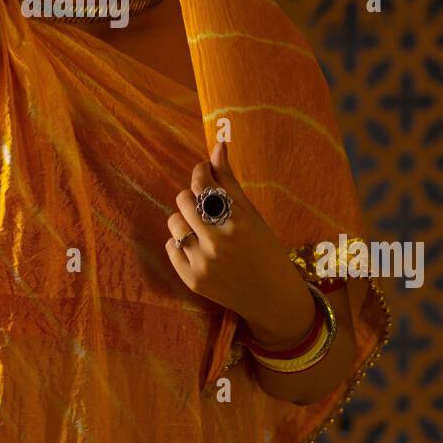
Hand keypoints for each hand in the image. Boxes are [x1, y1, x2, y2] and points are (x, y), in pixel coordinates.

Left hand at [165, 140, 316, 346]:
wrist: (272, 297)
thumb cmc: (265, 249)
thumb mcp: (252, 213)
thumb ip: (230, 180)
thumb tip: (218, 145)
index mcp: (237, 221)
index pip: (201, 183)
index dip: (200, 173)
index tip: (205, 174)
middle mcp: (218, 242)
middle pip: (183, 200)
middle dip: (192, 197)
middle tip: (206, 206)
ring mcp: (203, 263)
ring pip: (174, 222)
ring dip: (184, 220)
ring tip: (202, 228)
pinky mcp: (191, 279)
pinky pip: (170, 247)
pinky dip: (180, 243)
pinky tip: (198, 247)